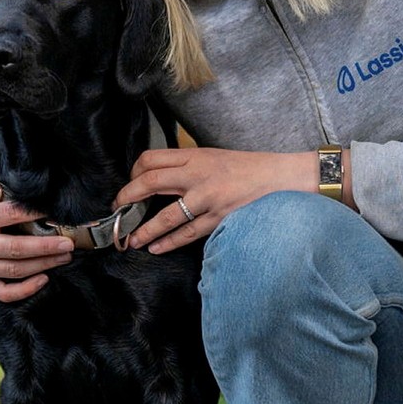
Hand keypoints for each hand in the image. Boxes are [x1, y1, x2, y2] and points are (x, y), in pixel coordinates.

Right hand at [0, 183, 75, 301]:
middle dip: (46, 247)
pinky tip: (44, 279)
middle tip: (68, 244)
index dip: (34, 214)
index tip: (54, 213)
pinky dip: (25, 290)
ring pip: (15, 271)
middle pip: (16, 249)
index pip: (10, 215)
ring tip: (64, 257)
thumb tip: (36, 198)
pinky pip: (4, 292)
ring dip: (43, 265)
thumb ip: (2, 197)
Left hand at [112, 149, 316, 253]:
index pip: (151, 160)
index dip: (133, 174)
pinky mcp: (219, 218)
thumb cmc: (250, 168)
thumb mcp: (215, 157)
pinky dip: (168, 242)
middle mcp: (198, 174)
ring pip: (165, 216)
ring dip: (143, 229)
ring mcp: (208, 198)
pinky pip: (187, 234)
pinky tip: (156, 247)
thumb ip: (189, 165)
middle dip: (127, 198)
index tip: (128, 187)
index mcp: (195, 156)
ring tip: (131, 239)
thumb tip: (160, 178)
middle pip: (149, 182)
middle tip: (118, 210)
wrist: (283, 178)